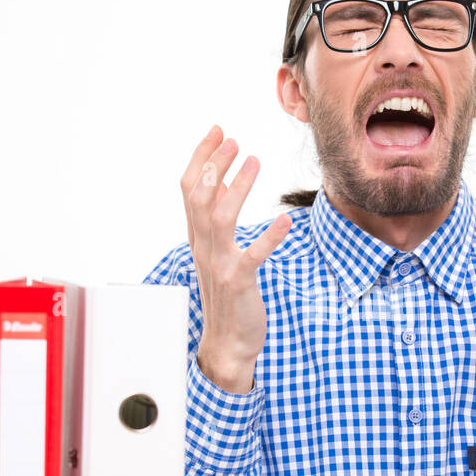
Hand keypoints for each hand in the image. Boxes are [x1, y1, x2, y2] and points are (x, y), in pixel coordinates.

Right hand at [181, 125, 291, 392]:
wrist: (227, 344)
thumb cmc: (228, 296)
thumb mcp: (219, 252)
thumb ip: (217, 218)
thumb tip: (224, 181)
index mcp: (198, 238)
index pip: (190, 189)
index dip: (202, 157)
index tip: (218, 131)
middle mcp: (203, 247)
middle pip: (200, 197)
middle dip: (214, 165)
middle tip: (233, 139)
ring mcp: (219, 265)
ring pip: (220, 218)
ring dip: (238, 188)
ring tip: (255, 161)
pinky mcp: (239, 283)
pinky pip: (252, 256)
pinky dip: (268, 238)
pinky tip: (285, 221)